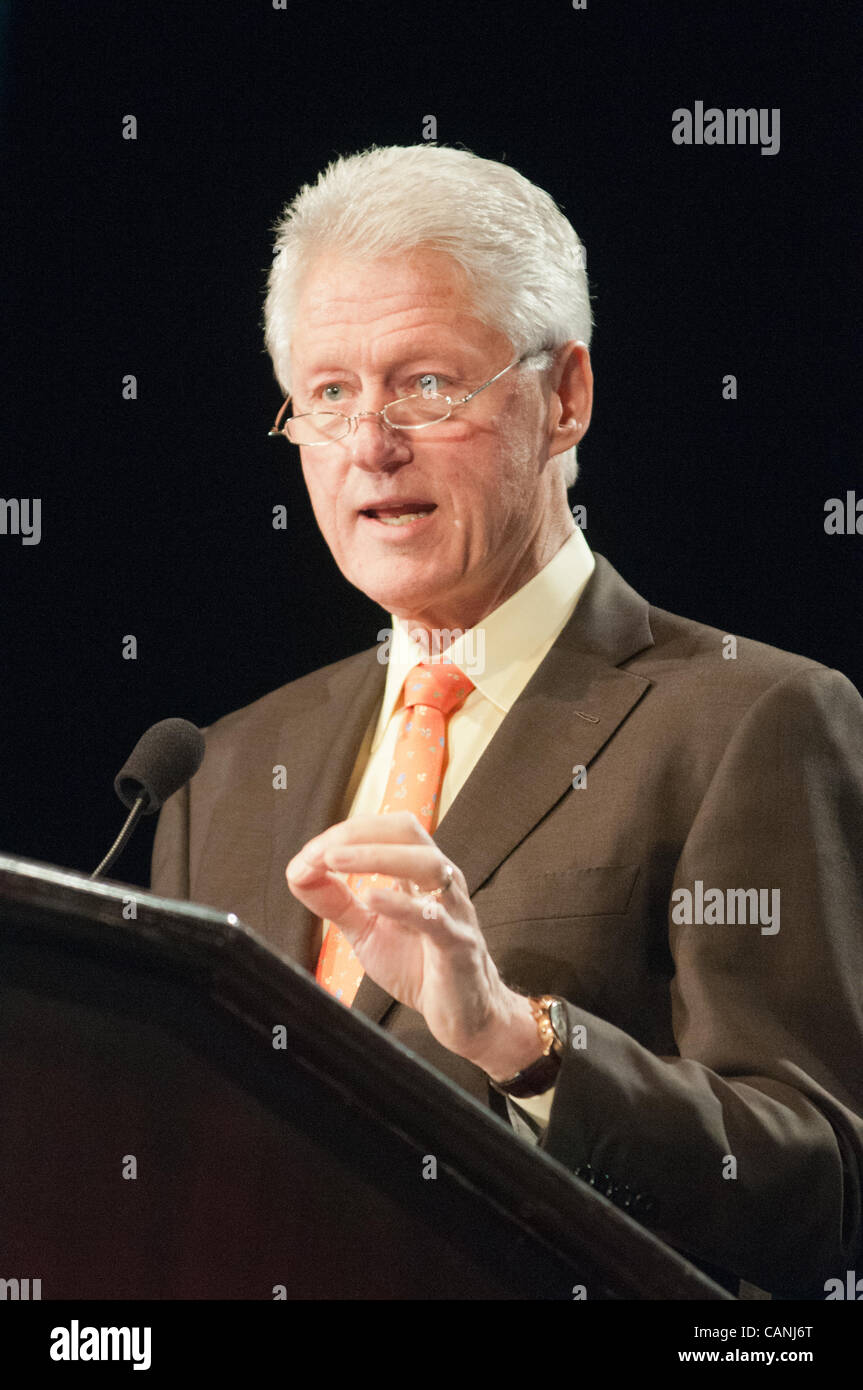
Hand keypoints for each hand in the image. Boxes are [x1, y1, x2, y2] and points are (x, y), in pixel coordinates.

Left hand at [286, 812, 542, 1078]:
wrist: (463, 1015)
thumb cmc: (418, 965)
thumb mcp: (365, 930)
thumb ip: (334, 901)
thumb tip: (296, 871)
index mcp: (419, 871)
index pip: (383, 831)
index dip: (343, 835)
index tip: (306, 857)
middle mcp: (441, 880)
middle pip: (406, 831)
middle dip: (357, 834)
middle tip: (318, 853)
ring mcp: (453, 909)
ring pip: (425, 863)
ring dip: (375, 856)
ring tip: (334, 861)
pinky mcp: (458, 944)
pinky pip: (433, 916)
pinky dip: (400, 903)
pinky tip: (371, 899)